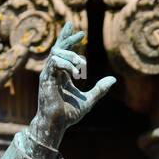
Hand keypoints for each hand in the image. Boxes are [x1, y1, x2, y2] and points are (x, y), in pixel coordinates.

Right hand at [30, 23, 115, 148]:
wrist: (56, 125)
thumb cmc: (68, 115)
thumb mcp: (88, 100)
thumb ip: (99, 89)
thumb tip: (113, 79)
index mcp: (61, 75)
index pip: (64, 52)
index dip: (71, 41)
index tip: (82, 34)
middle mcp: (53, 72)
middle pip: (58, 48)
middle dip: (69, 39)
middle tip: (82, 34)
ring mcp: (48, 75)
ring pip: (57, 53)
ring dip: (71, 56)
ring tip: (82, 66)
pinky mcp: (46, 79)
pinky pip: (55, 63)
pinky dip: (67, 64)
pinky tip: (76, 73)